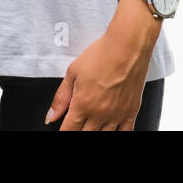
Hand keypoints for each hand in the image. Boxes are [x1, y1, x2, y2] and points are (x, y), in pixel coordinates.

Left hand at [45, 5, 159, 130]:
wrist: (128, 46)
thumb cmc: (102, 54)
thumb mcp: (73, 72)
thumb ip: (61, 97)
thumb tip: (51, 116)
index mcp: (82, 105)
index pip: (69, 131)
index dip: (64, 133)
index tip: (64, 130)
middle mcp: (99, 114)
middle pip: (85, 136)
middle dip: (79, 132)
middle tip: (78, 125)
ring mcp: (116, 114)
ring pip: (103, 137)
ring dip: (95, 133)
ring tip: (92, 126)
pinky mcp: (131, 111)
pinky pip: (125, 133)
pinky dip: (117, 134)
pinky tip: (111, 129)